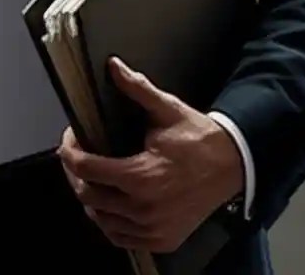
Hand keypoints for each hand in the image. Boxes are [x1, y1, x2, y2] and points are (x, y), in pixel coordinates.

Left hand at [58, 57, 243, 252]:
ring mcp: (153, 228)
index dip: (69, 150)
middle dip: (76, 173)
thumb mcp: (168, 110)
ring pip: (100, 219)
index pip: (84, 169)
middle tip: (79, 156)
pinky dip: (109, 222)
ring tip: (93, 178)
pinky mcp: (162, 239)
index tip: (71, 138)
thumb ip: (137, 89)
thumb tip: (113, 65)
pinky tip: (110, 203)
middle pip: (87, 195)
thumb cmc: (198, 138)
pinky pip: (120, 237)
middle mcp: (144, 208)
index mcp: (141, 176)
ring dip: (90, 198)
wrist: (235, 166)